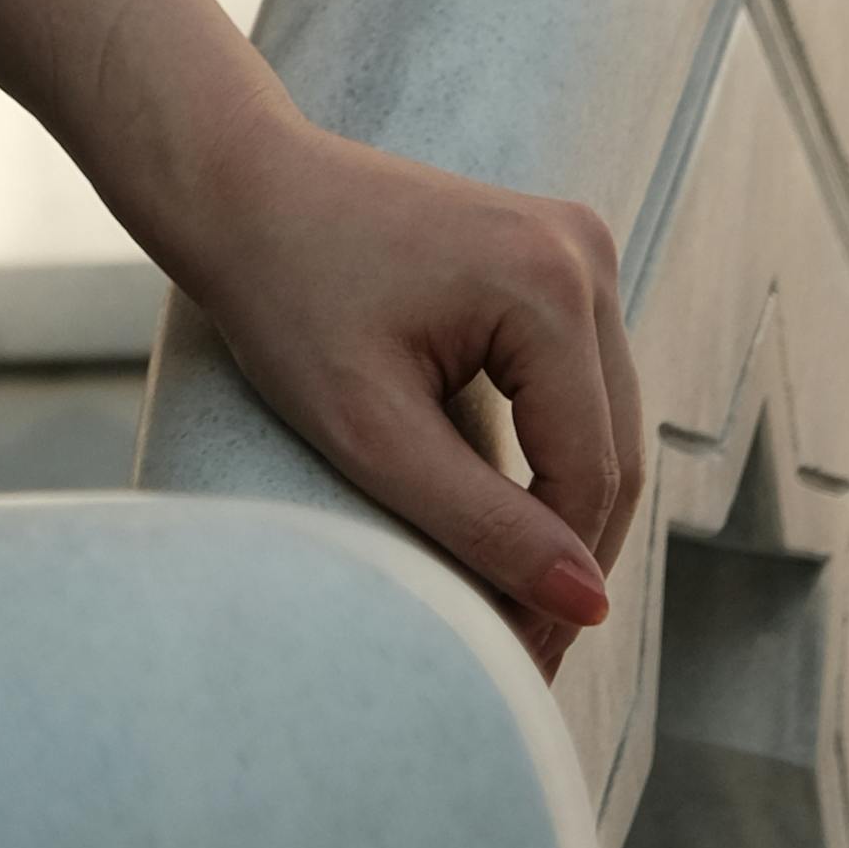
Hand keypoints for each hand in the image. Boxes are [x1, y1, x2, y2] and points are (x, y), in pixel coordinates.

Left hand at [170, 111, 647, 679]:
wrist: (238, 186)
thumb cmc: (282, 295)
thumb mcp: (367, 428)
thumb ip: (480, 520)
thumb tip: (589, 606)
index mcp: (550, 284)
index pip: (588, 474)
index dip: (556, 582)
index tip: (511, 661)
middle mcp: (585, 253)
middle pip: (611, 452)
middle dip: (568, 557)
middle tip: (517, 655)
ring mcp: (577, 248)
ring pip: (604, 424)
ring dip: (565, 512)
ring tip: (511, 603)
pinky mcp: (554, 258)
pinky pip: (579, 383)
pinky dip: (551, 454)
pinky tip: (511, 519)